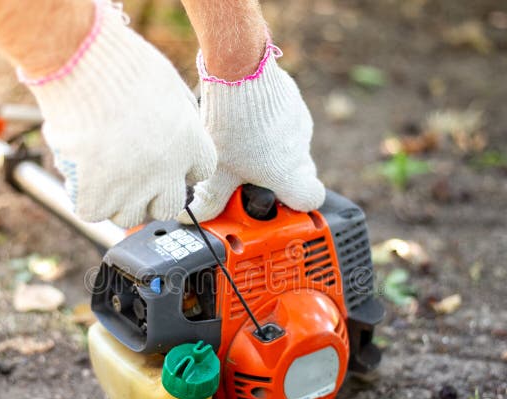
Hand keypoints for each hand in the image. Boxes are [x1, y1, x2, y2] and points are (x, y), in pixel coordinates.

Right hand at [24, 1, 215, 227]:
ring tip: (100, 174)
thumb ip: (182, 114)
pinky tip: (79, 176)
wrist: (81, 64)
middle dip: (151, 194)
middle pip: (168, 205)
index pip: (200, 173)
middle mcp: (167, 171)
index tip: (163, 160)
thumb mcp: (169, 84)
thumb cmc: (121, 65)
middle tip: (130, 174)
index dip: (180, 168)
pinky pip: (93, 213)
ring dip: (117, 201)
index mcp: (191, 143)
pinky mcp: (98, 195)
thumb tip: (184, 126)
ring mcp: (133, 187)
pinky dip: (84, 198)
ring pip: (130, 216)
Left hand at [178, 44, 324, 223]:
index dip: (297, 206)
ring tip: (239, 142)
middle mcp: (301, 151)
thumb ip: (210, 199)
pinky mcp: (292, 101)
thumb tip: (194, 217)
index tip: (275, 203)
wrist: (239, 72)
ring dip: (271, 150)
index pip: (311, 200)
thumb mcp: (217, 171)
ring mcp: (300, 124)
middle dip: (277, 179)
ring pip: (290, 147)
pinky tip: (242, 119)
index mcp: (289, 174)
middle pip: (299, 175)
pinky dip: (268, 125)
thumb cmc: (232, 126)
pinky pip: (284, 121)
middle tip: (248, 176)